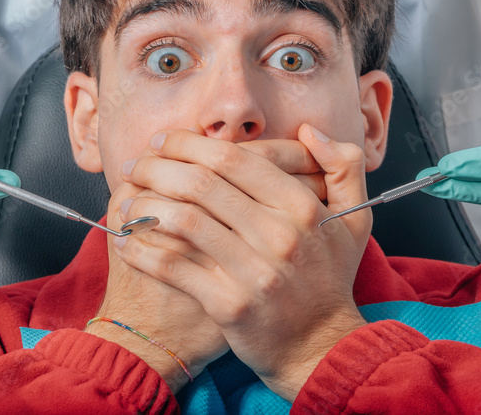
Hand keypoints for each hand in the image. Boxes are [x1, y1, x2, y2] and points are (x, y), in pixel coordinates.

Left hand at [115, 125, 369, 400]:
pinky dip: (143, 250)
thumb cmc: (329, 278)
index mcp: (301, 207)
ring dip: (144, 206)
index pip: (234, 159)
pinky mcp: (229, 304)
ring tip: (126, 203)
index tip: (164, 140)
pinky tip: (127, 242)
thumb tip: (310, 131)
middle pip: (201, 184)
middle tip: (135, 166)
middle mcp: (279, 235)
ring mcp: (254, 272)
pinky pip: (173, 266)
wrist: (322, 348)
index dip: (189, 143)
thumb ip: (343, 165)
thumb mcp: (353, 218)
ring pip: (182, 221)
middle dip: (157, 167)